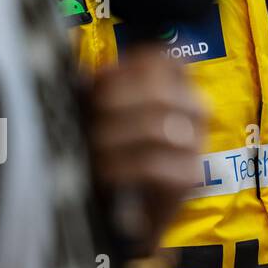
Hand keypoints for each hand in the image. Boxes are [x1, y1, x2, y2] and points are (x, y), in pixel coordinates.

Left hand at [88, 45, 204, 255]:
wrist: (116, 217)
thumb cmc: (106, 158)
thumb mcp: (97, 114)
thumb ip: (92, 85)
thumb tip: (71, 50)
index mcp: (176, 88)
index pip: (167, 59)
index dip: (128, 67)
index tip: (98, 82)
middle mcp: (194, 112)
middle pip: (161, 91)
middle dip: (116, 102)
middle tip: (89, 118)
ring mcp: (196, 145)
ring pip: (159, 127)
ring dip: (116, 137)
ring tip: (92, 149)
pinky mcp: (189, 178)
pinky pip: (157, 165)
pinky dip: (124, 166)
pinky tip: (105, 173)